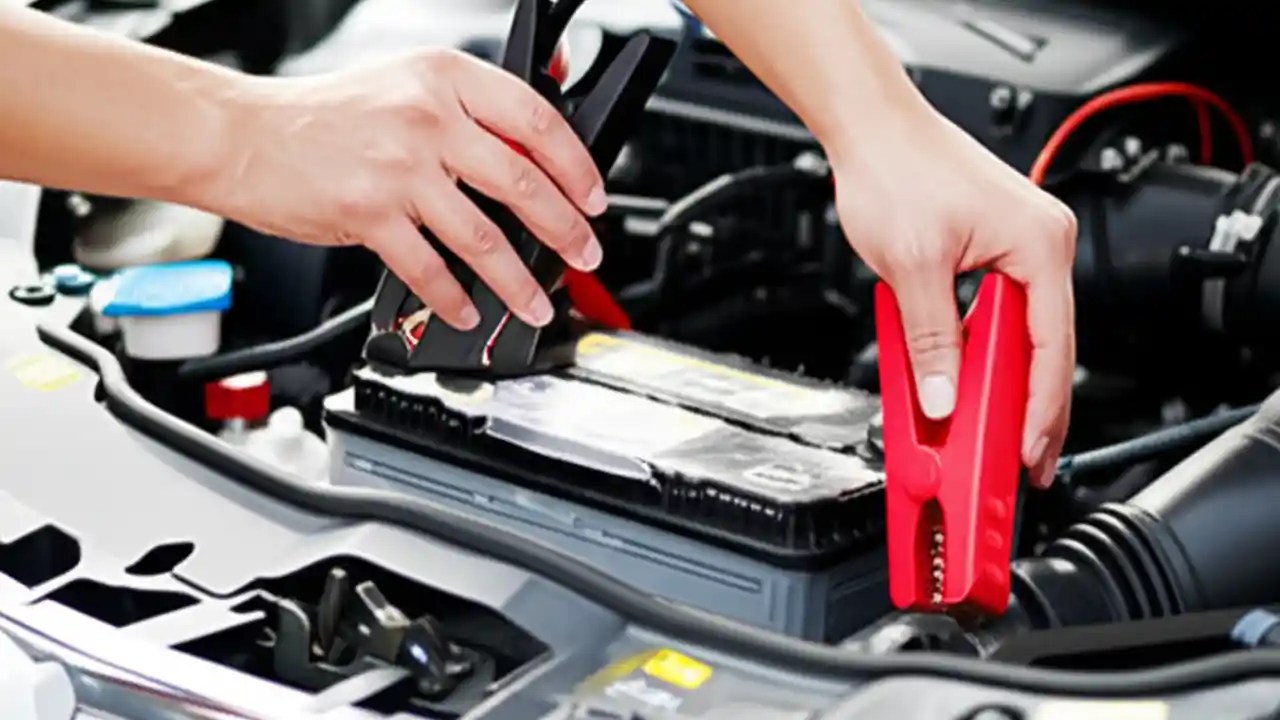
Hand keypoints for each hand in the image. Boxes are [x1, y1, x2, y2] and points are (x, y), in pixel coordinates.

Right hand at [206, 48, 605, 329]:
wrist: (242, 135)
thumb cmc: (321, 114)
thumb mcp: (404, 84)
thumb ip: (467, 110)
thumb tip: (531, 141)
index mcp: (444, 78)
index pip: (535, 119)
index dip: (576, 164)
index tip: (594, 196)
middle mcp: (426, 118)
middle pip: (523, 181)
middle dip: (565, 229)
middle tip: (585, 253)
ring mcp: (398, 168)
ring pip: (484, 236)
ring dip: (519, 280)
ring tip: (538, 301)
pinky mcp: (369, 213)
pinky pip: (428, 268)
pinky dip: (453, 298)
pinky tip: (468, 311)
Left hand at [830, 100, 1076, 488]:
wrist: (869, 125)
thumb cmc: (895, 167)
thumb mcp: (911, 268)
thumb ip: (930, 342)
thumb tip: (944, 398)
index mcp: (1040, 244)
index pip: (1052, 346)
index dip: (1039, 409)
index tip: (1027, 452)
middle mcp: (1040, 244)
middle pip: (1044, 346)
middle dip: (1029, 408)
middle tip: (1020, 461)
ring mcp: (1019, 246)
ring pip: (1019, 334)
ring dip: (1002, 381)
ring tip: (992, 433)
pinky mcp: (992, 249)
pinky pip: (996, 314)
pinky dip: (981, 349)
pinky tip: (968, 381)